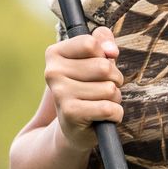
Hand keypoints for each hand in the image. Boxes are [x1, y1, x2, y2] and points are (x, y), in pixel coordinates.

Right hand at [44, 26, 124, 152]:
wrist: (74, 127)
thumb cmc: (88, 86)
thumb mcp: (95, 59)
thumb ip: (104, 42)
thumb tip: (111, 51)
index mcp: (54, 53)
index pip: (90, 43)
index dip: (104, 55)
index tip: (98, 65)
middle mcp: (52, 72)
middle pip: (104, 67)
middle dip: (114, 79)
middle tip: (102, 88)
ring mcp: (59, 93)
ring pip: (109, 89)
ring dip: (114, 98)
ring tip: (100, 102)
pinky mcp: (70, 113)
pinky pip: (109, 108)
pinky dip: (115, 114)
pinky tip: (103, 117)